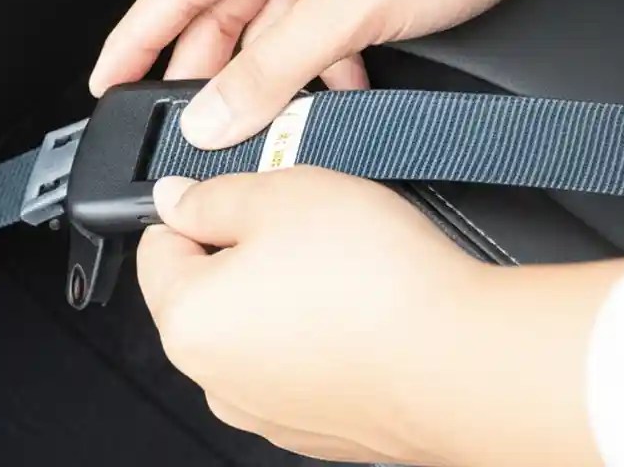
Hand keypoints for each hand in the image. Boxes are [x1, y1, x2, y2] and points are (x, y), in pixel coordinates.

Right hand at [90, 0, 587, 148]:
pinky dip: (314, 70)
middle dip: (210, 73)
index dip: (136, 37)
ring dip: (271, 79)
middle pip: (220, 12)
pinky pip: (309, 33)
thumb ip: (272, 70)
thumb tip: (212, 115)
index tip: (104, 82)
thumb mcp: (348, 8)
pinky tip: (325, 99)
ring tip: (260, 126)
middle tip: (185, 128)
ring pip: (268, 30)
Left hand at [138, 168, 482, 463]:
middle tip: (301, 226)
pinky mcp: (316, 429)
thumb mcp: (280, 193)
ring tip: (339, 268)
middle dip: (243, 252)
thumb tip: (176, 197)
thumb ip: (212, 195)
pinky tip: (360, 313)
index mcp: (187, 321)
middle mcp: (214, 380)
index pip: (157, 247)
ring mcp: (266, 411)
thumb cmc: (376, 282)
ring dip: (281, 294)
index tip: (241, 196)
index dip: (198, 208)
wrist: (466, 365)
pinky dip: (317, 337)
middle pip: (204, 292)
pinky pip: (297, 365)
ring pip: (253, 329)